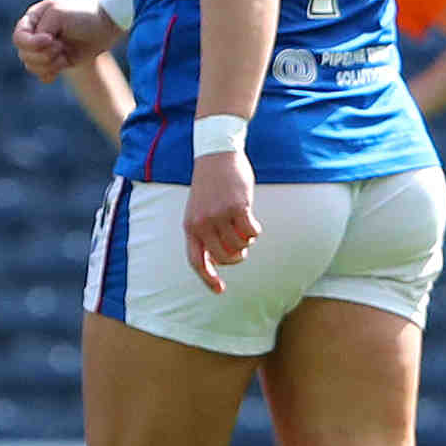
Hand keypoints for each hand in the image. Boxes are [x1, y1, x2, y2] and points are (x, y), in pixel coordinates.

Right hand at [11, 0, 122, 82]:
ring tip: (64, 55)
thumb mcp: (58, 14)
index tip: (51, 39)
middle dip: (42, 55)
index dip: (32, 43)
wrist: (106, 23)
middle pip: (24, 54)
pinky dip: (50, 73)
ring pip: (32, 66)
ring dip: (48, 64)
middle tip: (60, 47)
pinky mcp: (57, 61)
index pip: (19, 38)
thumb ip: (41, 29)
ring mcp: (46, 49)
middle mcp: (36, 35)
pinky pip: (43, 74)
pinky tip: (62, 65)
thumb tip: (38, 49)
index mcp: (33, 20)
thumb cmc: (82, 14)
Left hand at [183, 148, 256, 293]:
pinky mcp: (237, 207)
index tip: (220, 290)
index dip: (208, 278)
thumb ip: (205, 232)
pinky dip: (255, 230)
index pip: (196, 260)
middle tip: (241, 247)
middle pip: (224, 258)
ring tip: (243, 225)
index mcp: (189, 226)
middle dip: (236, 257)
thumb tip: (221, 258)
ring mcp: (219, 216)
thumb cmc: (210, 186)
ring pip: (240, 246)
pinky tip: (252, 219)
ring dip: (247, 240)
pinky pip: (252, 232)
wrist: (215, 155)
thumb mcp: (199, 210)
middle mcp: (202, 224)